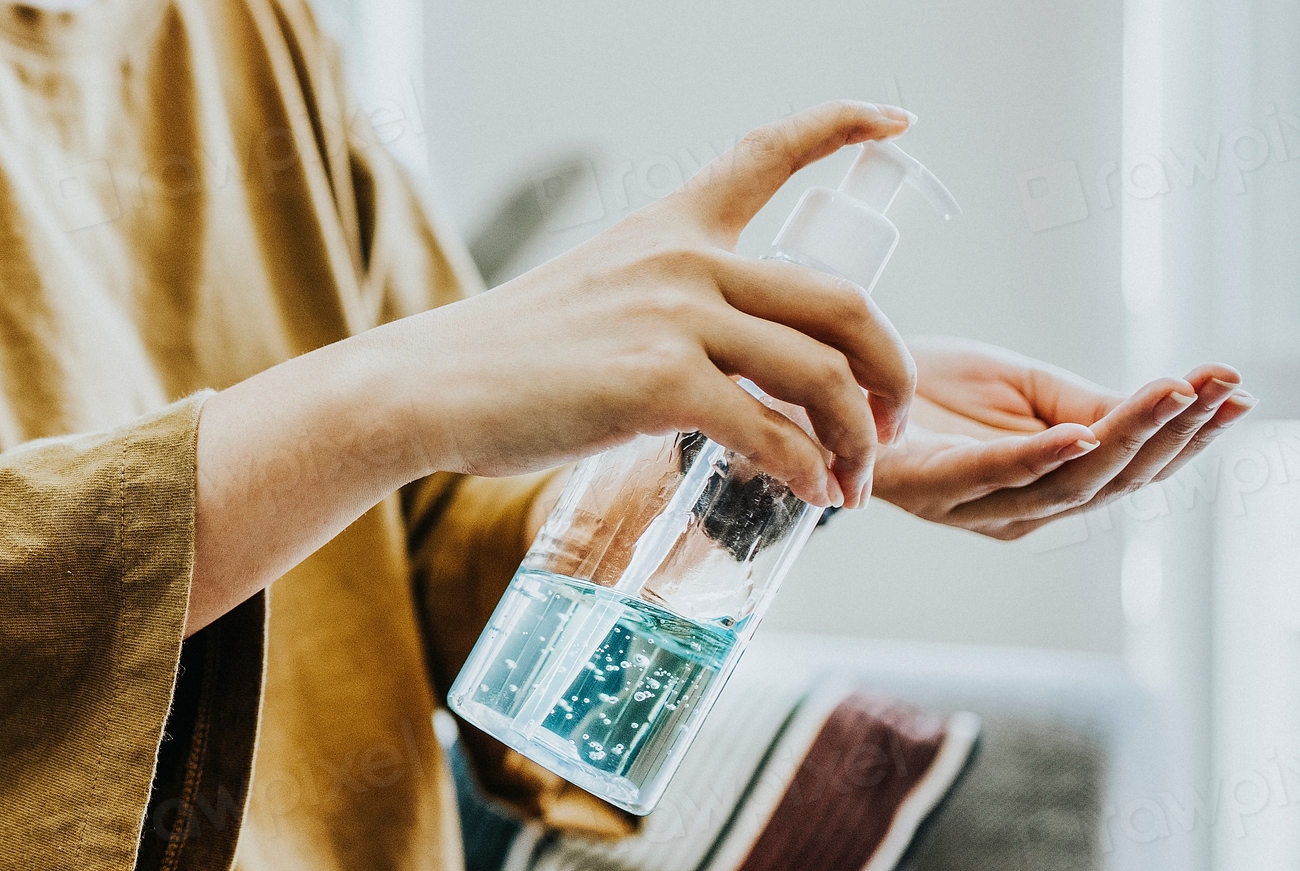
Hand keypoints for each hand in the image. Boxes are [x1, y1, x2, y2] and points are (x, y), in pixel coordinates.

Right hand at [192, 101, 915, 633]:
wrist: (429, 387)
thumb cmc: (512, 358)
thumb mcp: (602, 298)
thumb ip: (677, 317)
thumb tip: (746, 384)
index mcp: (672, 228)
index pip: (768, 152)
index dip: (843, 126)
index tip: (895, 120)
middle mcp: (685, 260)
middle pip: (841, 301)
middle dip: (890, 369)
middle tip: (891, 423)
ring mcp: (673, 319)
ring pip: (820, 372)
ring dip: (858, 435)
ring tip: (856, 479)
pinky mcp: (655, 383)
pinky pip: (767, 429)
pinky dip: (806, 468)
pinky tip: (814, 493)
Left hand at [873, 336, 1255, 538]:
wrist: (846, 379)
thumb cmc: (933, 391)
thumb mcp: (1024, 387)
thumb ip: (1084, 405)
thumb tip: (1157, 407)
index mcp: (1045, 488)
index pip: (1129, 468)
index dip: (1184, 437)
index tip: (1235, 393)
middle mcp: (1016, 510)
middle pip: (1109, 480)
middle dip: (1171, 435)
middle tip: (1221, 389)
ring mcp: (973, 506)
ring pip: (1065, 481)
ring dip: (1125, 438)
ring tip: (1174, 396)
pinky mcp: (927, 486)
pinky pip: (990, 474)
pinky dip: (1039, 456)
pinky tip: (1081, 433)